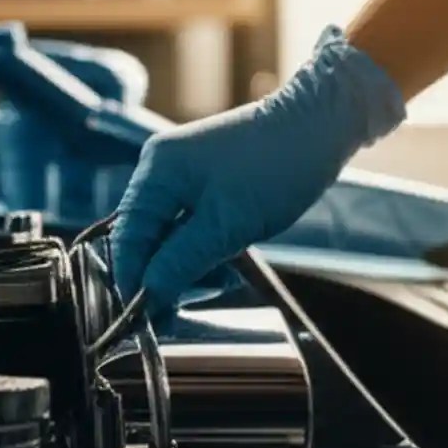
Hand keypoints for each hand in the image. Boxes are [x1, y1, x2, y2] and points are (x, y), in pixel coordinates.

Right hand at [111, 26, 405, 313]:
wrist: (320, 127)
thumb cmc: (276, 170)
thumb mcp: (226, 227)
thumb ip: (180, 261)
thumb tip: (147, 294)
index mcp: (156, 172)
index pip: (127, 237)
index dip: (133, 279)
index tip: (144, 319)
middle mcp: (162, 168)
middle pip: (145, 236)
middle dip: (161, 273)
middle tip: (184, 305)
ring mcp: (184, 172)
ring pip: (169, 232)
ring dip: (184, 263)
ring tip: (215, 281)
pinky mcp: (207, 178)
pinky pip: (190, 222)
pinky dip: (201, 246)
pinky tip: (222, 263)